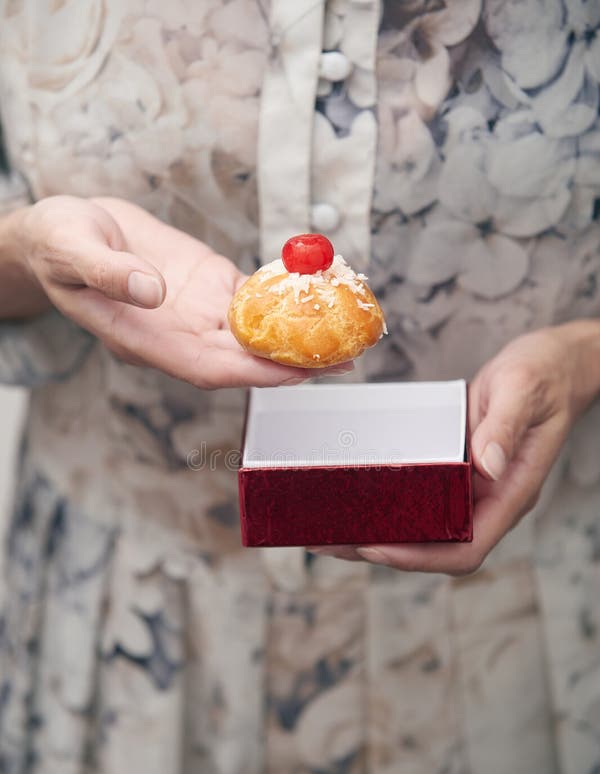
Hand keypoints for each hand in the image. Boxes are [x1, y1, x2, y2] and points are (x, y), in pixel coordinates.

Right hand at [11, 195, 351, 388]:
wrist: (66, 227)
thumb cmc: (58, 243)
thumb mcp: (72, 247)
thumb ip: (108, 272)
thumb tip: (154, 292)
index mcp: (145, 337)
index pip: (207, 366)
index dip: (253, 372)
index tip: (297, 372)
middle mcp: (179, 333)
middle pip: (244, 357)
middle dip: (294, 362)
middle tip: (346, 357)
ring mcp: (197, 311)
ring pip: (255, 332)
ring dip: (299, 336)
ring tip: (349, 331)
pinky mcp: (209, 285)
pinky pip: (253, 299)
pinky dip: (286, 300)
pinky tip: (319, 295)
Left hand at [309, 322, 599, 574]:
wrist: (554, 363)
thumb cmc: (546, 375)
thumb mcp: (523, 390)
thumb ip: (505, 427)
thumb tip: (486, 466)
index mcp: (511, 493)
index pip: (466, 547)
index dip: (421, 557)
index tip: (378, 547)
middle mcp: (490, 499)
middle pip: (437, 547)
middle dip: (386, 550)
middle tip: (333, 542)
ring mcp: (473, 487)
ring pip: (425, 527)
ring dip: (380, 531)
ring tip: (331, 529)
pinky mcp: (458, 469)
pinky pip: (423, 497)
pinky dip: (389, 502)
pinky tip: (357, 494)